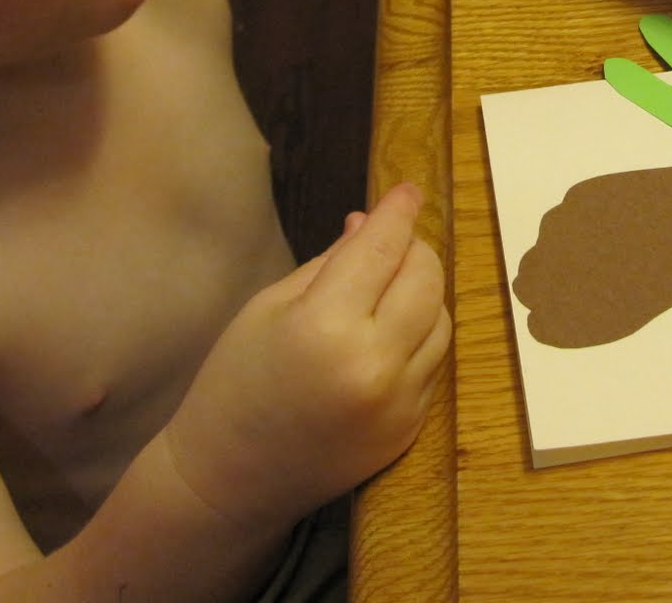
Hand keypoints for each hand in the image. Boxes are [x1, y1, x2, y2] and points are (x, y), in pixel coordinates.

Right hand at [164, 184, 449, 529]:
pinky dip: (420, 335)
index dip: (397, 212)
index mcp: (326, 327)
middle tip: (392, 240)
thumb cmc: (235, 383)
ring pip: (441, 318)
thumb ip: (329, 263)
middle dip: (414, 248)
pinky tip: (389, 331)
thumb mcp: (269, 308)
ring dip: (422, 291)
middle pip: (426, 279)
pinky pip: (434, 361)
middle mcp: (374, 364)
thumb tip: (371, 222)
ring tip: (387, 285)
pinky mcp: (410, 428)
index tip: (407, 190)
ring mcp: (399, 402)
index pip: (382, 248)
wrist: (229, 480)